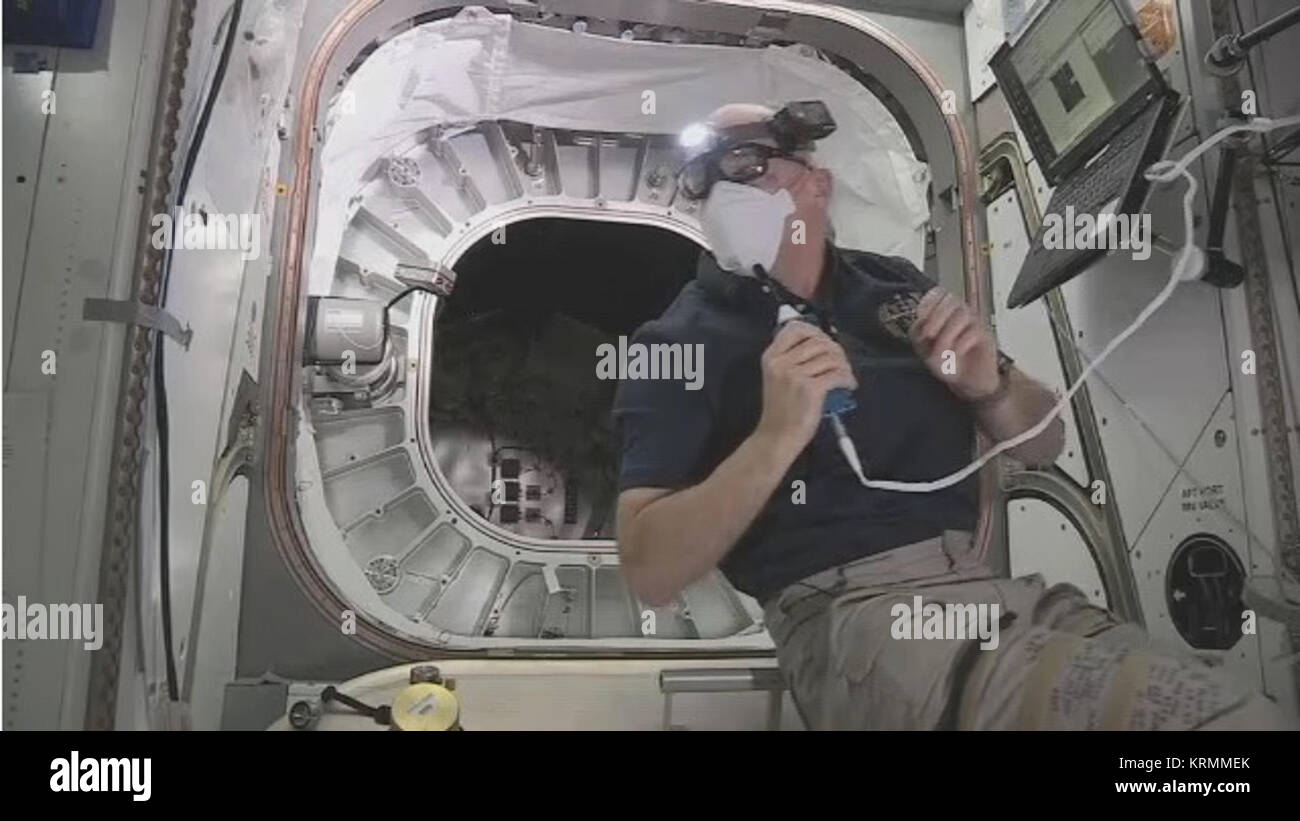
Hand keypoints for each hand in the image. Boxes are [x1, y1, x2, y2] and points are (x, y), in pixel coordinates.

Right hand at [754, 321, 857, 453]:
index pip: (795, 329)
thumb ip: (791, 359)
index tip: (826, 340)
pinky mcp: (811, 389)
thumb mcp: (776, 378)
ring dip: (844, 365)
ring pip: (831, 357)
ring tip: (845, 375)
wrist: (777, 436)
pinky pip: (837, 374)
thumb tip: (822, 345)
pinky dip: (847, 378)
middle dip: (836, 350)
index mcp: (772, 357)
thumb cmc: (780, 410)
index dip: (815, 331)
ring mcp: (795, 375)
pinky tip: (848, 385)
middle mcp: (782, 363)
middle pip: (818, 341)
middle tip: (841, 362)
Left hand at [908, 287, 999, 400]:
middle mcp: (961, 315)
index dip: (929, 301)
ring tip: (942, 351)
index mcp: (945, 314)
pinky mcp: (986, 337)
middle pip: (951, 299)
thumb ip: (918, 333)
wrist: (967, 382)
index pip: (939, 293)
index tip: (920, 316)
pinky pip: (973, 332)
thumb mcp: (925, 348)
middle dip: (936, 317)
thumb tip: (920, 322)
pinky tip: (954, 354)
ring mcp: (975, 324)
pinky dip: (959, 345)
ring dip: (947, 334)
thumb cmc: (948, 363)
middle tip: (929, 335)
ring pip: (962, 314)